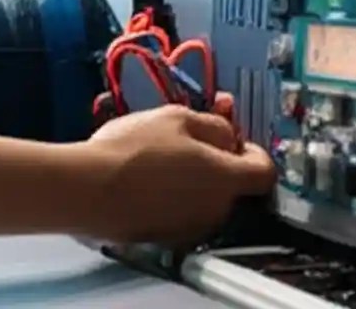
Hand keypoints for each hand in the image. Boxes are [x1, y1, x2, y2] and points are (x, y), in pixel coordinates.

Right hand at [83, 105, 276, 245]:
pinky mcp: (166, 238)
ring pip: (205, 200)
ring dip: (193, 181)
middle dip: (217, 163)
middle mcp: (218, 210)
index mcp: (227, 179)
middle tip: (184, 142)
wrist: (89, 191)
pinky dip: (171, 198)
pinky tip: (142, 182)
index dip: (254, 151)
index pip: (265, 171)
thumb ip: (214, 125)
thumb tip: (230, 136)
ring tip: (156, 159)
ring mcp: (192, 228)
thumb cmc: (135, 149)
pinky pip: (180, 213)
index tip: (233, 138)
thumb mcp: (176, 117)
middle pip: (233, 186)